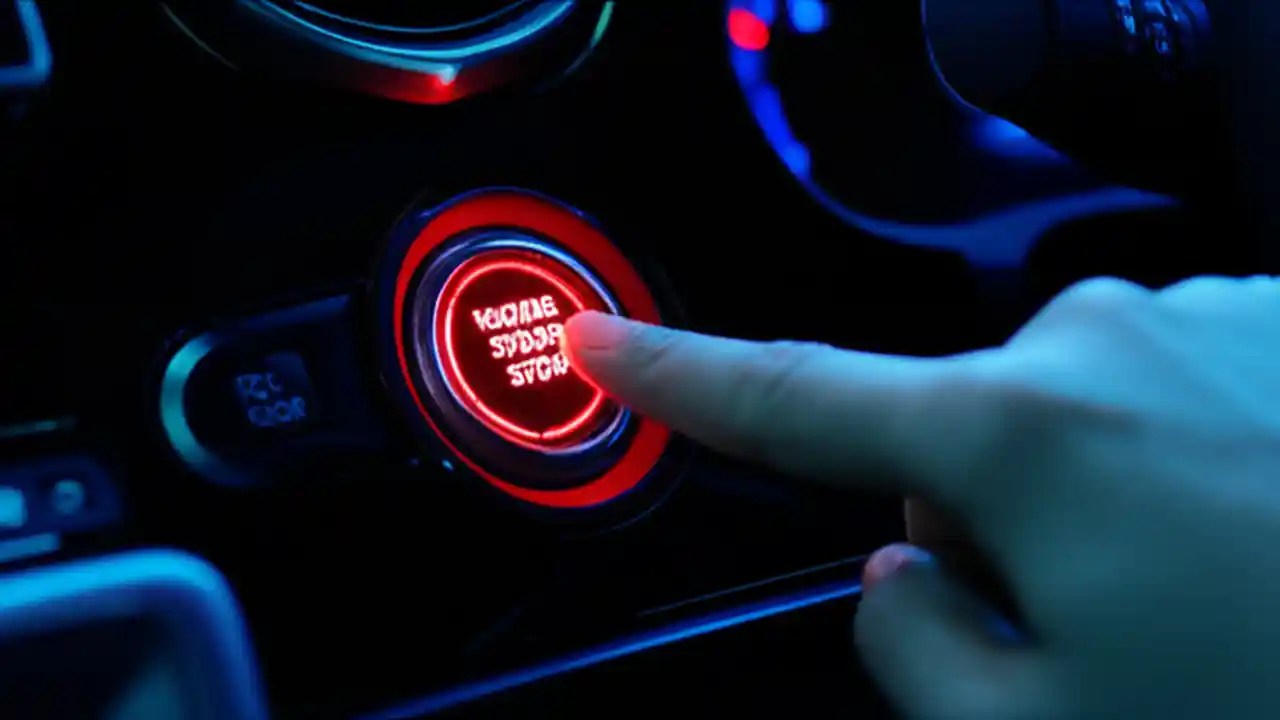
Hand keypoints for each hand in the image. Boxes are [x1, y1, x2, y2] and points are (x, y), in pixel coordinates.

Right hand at [565, 276, 1279, 717]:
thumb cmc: (1269, 700)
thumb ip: (911, 646)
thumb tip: (897, 576)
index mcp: (1022, 432)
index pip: (790, 398)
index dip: (678, 376)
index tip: (600, 340)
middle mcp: (1111, 341)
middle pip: (962, 431)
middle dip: (993, 523)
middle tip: (1103, 628)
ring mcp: (1217, 318)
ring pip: (1077, 413)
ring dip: (1101, 499)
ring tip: (1214, 595)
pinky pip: (1176, 389)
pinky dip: (1191, 464)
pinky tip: (1266, 539)